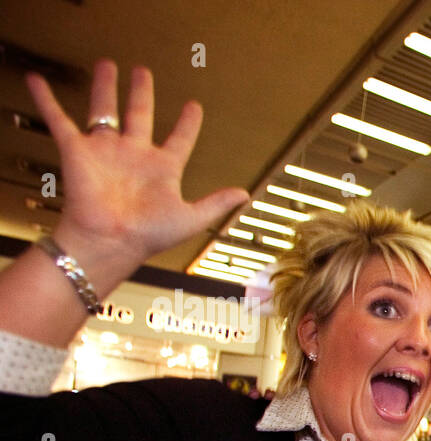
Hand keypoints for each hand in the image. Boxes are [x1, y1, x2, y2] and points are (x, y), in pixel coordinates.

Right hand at [26, 60, 247, 270]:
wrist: (110, 240)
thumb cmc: (147, 235)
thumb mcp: (191, 217)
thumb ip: (216, 203)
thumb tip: (245, 194)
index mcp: (162, 169)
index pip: (179, 139)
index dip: (188, 123)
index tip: (194, 106)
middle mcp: (134, 156)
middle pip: (140, 114)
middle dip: (142, 93)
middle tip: (143, 71)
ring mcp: (106, 151)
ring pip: (105, 110)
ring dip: (105, 87)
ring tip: (107, 64)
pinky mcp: (77, 150)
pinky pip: (58, 119)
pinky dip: (46, 100)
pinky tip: (37, 81)